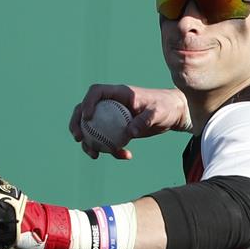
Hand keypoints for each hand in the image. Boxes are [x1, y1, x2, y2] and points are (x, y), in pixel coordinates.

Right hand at [68, 84, 189, 160]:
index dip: (88, 102)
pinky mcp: (117, 129)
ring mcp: (112, 116)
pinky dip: (111, 150)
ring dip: (89, 142)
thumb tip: (130, 132)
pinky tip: (125, 156)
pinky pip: (107, 140)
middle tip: (78, 138)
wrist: (173, 114)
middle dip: (77, 124)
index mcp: (119, 93)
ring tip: (94, 155)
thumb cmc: (166, 107)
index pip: (97, 92)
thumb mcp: (159, 112)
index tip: (87, 117)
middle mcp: (111, 103)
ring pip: (92, 128)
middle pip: (85, 109)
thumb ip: (146, 119)